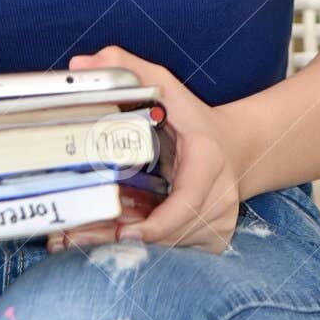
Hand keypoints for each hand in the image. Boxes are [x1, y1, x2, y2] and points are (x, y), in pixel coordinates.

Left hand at [46, 46, 241, 254]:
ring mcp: (221, 223)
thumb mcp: (164, 85)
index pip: (189, 199)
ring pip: (171, 248)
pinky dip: (147, 249)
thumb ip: (125, 67)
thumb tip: (81, 66)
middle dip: (127, 236)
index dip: (159, 222)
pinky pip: (176, 254)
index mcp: (208, 159)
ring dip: (132, 246)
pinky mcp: (215, 241)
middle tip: (82, 238)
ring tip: (90, 238)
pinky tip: (120, 238)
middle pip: (172, 231)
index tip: (126, 232)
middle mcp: (221, 196)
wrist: (238, 148)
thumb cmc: (193, 118)